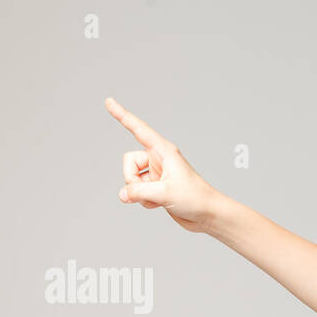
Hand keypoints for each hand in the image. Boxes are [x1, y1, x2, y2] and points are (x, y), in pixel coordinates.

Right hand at [105, 96, 218, 232]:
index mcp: (164, 151)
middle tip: (150, 192)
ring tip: (159, 199)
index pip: (138, 129)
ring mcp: (156, 173)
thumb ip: (138, 192)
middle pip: (129, 162)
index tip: (108, 101)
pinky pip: (138, 191)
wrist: (208, 215)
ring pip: (132, 179)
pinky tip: (160, 204)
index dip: (122, 115)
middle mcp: (158, 158)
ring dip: (140, 193)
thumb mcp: (164, 193)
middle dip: (132, 180)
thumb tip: (122, 194)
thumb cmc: (195, 198)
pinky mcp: (156, 187)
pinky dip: (144, 200)